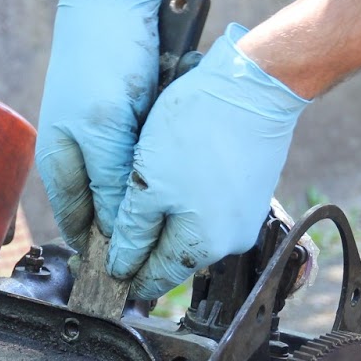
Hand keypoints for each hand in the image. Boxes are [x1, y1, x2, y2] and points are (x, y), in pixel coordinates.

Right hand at [34, 0, 168, 246]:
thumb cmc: (100, 60)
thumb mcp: (104, 131)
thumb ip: (108, 182)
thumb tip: (115, 230)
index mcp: (60, 161)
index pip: (78, 223)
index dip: (100, 251)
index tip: (127, 280)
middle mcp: (82, 151)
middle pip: (107, 207)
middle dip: (130, 225)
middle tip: (162, 253)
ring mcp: (108, 133)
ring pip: (132, 182)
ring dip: (149, 193)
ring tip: (177, 215)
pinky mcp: (133, 115)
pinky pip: (149, 153)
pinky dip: (162, 162)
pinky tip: (182, 170)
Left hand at [108, 24, 309, 299]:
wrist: (252, 84)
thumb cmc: (195, 130)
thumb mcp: (147, 183)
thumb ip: (133, 230)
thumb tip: (121, 266)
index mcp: (204, 245)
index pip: (158, 276)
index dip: (129, 274)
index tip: (106, 270)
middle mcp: (232, 241)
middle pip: (178, 256)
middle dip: (148, 248)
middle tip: (115, 236)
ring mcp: (248, 215)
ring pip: (195, 230)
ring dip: (168, 222)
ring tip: (140, 205)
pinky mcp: (254, 190)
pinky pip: (214, 207)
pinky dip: (191, 201)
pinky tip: (174, 181)